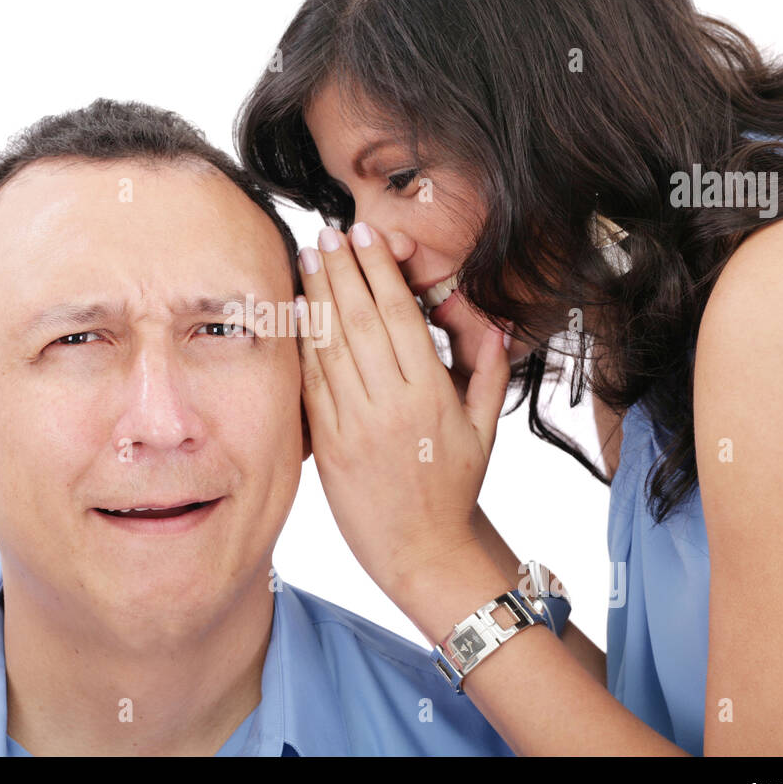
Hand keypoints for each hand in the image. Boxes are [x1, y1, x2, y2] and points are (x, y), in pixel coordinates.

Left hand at [296, 223, 513, 595]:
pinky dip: (302, 343)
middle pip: (360, 320)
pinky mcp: (329, 443)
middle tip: (327, 232)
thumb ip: (487, 369)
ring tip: (307, 257)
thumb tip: (486, 320)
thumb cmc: (454, 486)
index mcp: (432, 395)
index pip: (401, 316)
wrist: (423, 551)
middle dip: (341, 270)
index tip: (366, 237)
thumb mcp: (484, 428)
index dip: (379, 271)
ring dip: (316, 295)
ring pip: (331, 346)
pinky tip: (295, 311)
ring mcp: (356, 424)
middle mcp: (391, 405)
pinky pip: (312, 382)